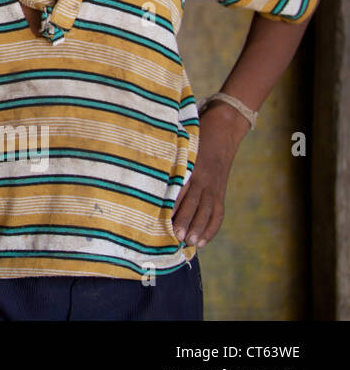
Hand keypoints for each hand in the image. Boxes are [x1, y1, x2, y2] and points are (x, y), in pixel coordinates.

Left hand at [172, 104, 247, 247]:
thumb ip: (167, 158)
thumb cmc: (194, 135)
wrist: (223, 127)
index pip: (180, 190)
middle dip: (185, 221)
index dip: (173, 206)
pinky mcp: (221, 191)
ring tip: (189, 242)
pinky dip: (212, 228)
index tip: (162, 219)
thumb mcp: (180, 143)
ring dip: (198, 228)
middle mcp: (203, 178)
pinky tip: (203, 240)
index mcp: (190, 167)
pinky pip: (218, 213)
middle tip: (176, 237)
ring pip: (206, 211)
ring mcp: (214, 186)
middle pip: (193, 204)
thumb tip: (146, 169)